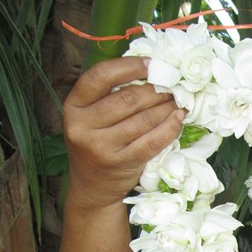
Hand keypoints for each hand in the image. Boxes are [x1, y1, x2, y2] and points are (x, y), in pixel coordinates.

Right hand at [62, 57, 184, 209]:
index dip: (129, 66)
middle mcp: (83, 126)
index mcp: (73, 106)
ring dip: (167, 107)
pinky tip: (178, 119)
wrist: (92, 187)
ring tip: (178, 101)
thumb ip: (108, 96)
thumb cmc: (96, 144)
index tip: (152, 64)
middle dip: (156, 89)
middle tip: (172, 86)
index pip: (100, 76)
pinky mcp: (122, 163)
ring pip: (144, 119)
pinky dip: (170, 127)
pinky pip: (153, 141)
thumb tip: (150, 70)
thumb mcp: (90, 117)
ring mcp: (102, 147)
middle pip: (128, 98)